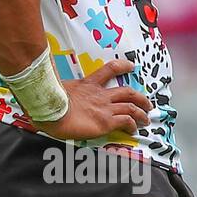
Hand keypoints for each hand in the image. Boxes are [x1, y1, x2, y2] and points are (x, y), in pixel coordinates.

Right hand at [37, 58, 151, 139]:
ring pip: (131, 107)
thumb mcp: (57, 89)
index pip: (109, 69)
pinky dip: (132, 125)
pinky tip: (133, 130)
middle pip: (128, 91)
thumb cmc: (49, 102)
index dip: (122, 66)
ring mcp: (104, 108)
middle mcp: (100, 95)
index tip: (130, 66)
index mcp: (88, 85)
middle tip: (147, 103)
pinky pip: (125, 121)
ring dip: (141, 113)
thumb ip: (62, 91)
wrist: (51, 110)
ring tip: (146, 119)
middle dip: (141, 97)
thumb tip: (54, 95)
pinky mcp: (106, 121)